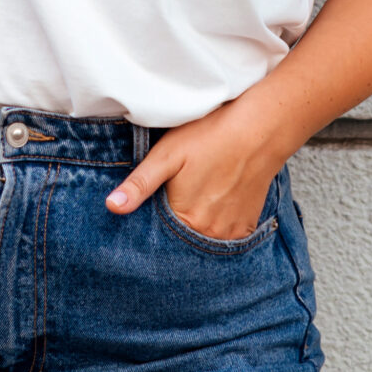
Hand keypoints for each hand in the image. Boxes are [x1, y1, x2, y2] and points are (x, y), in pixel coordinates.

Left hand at [104, 96, 296, 241]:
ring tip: (193, 201)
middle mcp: (210, 234)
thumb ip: (139, 184)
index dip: (150, 228)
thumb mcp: (167, 155)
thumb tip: (111, 207)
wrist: (260, 129)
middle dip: (171, 231)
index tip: (149, 212)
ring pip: (202, 241)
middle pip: (181, 242)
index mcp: (186, 220)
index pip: (158, 240)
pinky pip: (223, 237)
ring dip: (193, 230)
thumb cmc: (210, 137)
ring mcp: (231, 233)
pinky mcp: (247, 226)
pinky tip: (212, 205)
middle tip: (173, 200)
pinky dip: (214, 227)